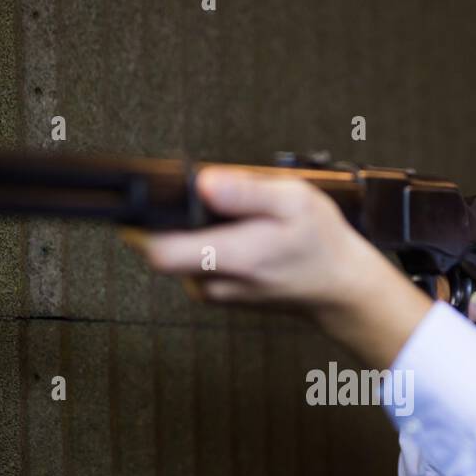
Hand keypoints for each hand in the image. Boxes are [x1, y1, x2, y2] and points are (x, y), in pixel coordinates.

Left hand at [119, 165, 434, 368]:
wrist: (340, 289)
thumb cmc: (322, 245)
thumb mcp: (294, 201)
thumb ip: (246, 191)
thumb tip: (204, 181)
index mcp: (231, 258)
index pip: (158, 250)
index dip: (139, 224)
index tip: (136, 203)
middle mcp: (215, 282)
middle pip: (160, 248)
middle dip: (171, 218)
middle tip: (203, 199)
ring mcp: (214, 292)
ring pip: (177, 254)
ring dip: (190, 231)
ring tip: (231, 218)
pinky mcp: (217, 294)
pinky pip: (192, 263)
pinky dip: (203, 244)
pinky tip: (234, 234)